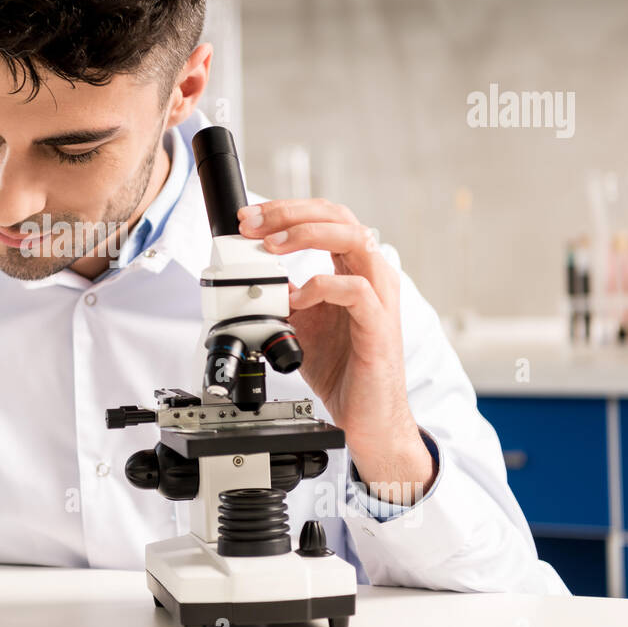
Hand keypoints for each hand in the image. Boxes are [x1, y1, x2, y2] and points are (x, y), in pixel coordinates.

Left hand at [235, 198, 432, 493]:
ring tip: (273, 246)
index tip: (248, 218)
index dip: (286, 210)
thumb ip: (283, 294)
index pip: (324, 217)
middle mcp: (370, 275)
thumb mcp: (300, 322)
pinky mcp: (379, 325)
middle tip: (253, 223)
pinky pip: (357, 289)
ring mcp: (379, 297)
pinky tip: (298, 300)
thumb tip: (253, 274)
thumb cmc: (342, 369)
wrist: (364, 416)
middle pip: (338, 216)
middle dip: (290, 212)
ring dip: (307, 235)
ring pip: (354, 238)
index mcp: (352, 269)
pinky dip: (322, 287)